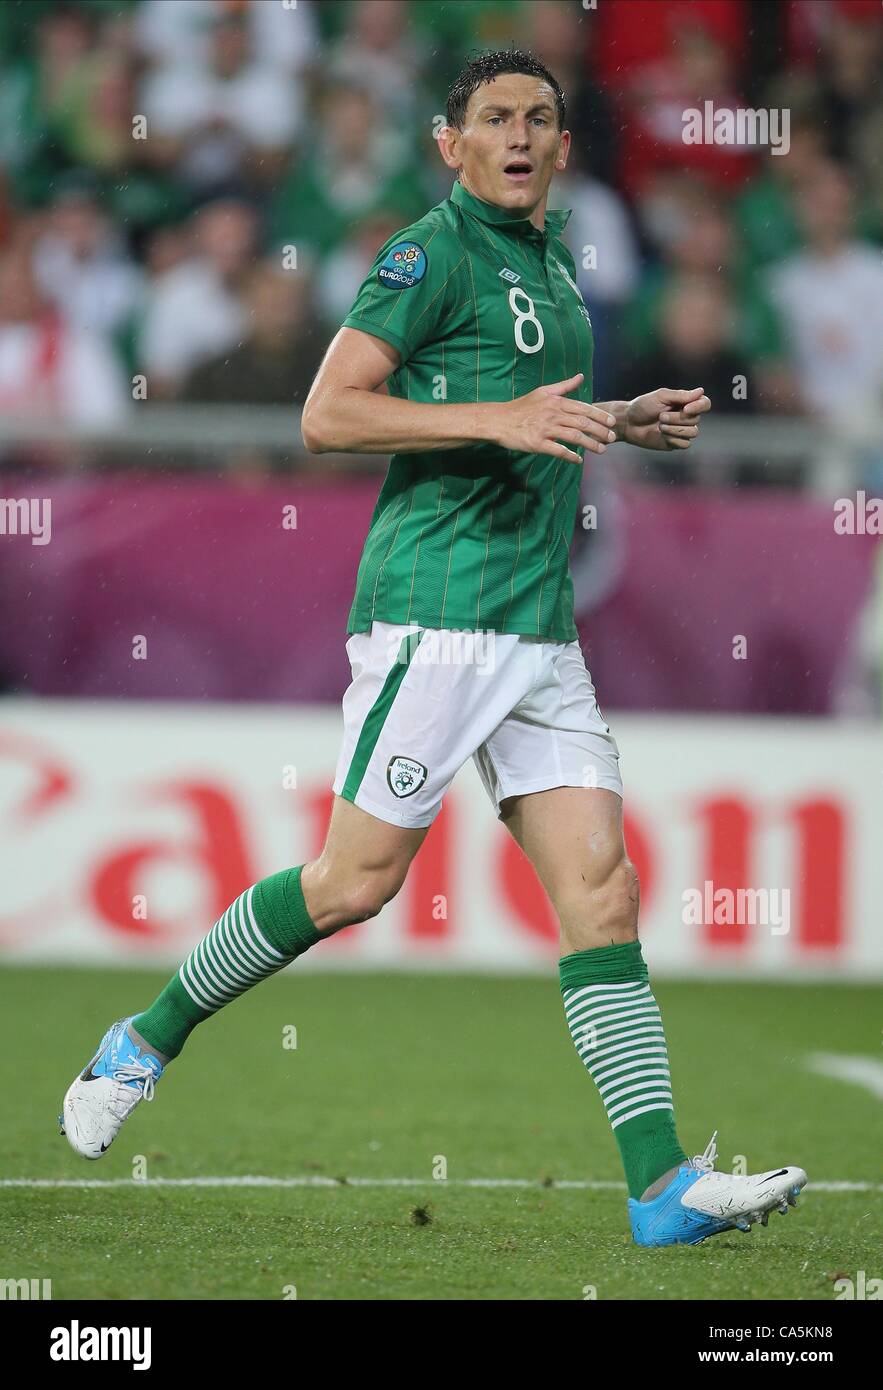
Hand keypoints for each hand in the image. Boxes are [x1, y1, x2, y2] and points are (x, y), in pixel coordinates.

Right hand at [491, 373, 617, 462]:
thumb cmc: (521, 407)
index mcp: (556, 402)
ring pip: (574, 436)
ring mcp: (546, 429)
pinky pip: (558, 450)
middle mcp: (553, 414)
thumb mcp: (543, 391)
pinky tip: (579, 460)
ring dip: (590, 444)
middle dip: (600, 431)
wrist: (499, 421)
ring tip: (601, 450)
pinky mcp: (538, 443)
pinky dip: (570, 456)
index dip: (600, 416)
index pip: (584, 408)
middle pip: (583, 423)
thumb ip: (564, 386)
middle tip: (612, 438)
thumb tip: (580, 376)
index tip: (612, 422)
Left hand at [623, 387, 710, 450]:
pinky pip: (685, 444)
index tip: (686, 408)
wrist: (628, 423)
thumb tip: (701, 391)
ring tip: (660, 426)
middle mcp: (686, 417)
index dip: (699, 406)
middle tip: (660, 417)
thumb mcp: (661, 396)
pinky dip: (674, 439)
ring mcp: (681, 431)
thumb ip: (680, 395)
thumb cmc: (643, 406)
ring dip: (675, 429)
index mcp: (685, 403)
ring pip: (693, 432)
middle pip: (696, 419)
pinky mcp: (675, 443)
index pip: (705, 404)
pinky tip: (662, 435)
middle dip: (677, 418)